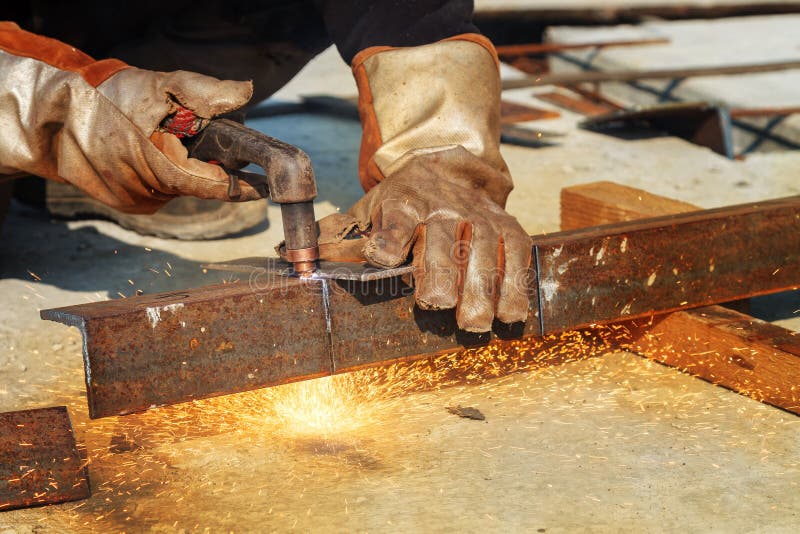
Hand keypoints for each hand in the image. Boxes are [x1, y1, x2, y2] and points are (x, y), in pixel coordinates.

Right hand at [0, 22, 260, 212]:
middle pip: (197, 185)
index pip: (215, 185)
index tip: (264, 186)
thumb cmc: (108, 100)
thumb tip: (244, 92)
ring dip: (180, 167)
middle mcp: (150, 191)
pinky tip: (143, 153)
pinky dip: (161, 174)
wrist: (54, 119)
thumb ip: (205, 91)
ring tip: (157, 139)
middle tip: (197, 138)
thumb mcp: (160, 86)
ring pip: (178, 189)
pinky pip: (158, 192)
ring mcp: (136, 201)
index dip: (241, 185)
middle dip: (205, 164)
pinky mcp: (126, 204)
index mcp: (162, 165)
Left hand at [320, 147, 532, 332]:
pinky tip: (511, 315)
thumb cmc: (403, 202)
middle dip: (440, 274)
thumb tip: (295, 259)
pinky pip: (515, 257)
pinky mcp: (508, 227)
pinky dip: (515, 286)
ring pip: (482, 253)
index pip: (394, 222)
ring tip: (476, 323)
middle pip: (442, 243)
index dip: (387, 240)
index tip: (380, 256)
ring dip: (480, 290)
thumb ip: (339, 236)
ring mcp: (479, 217)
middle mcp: (443, 208)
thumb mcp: (368, 209)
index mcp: (402, 203)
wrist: (451, 168)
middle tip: (438, 305)